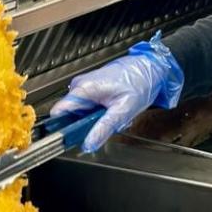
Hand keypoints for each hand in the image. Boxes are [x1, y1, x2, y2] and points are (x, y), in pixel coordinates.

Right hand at [49, 31, 183, 152]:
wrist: (152, 67)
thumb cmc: (141, 81)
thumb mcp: (123, 110)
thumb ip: (103, 129)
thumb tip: (88, 144)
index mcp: (84, 88)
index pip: (58, 112)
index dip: (63, 129)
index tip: (73, 139)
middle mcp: (81, 85)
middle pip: (70, 115)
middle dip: (85, 125)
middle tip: (104, 124)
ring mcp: (87, 85)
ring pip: (81, 112)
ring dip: (95, 119)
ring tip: (113, 115)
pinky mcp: (94, 87)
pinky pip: (89, 106)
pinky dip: (100, 112)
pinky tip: (113, 109)